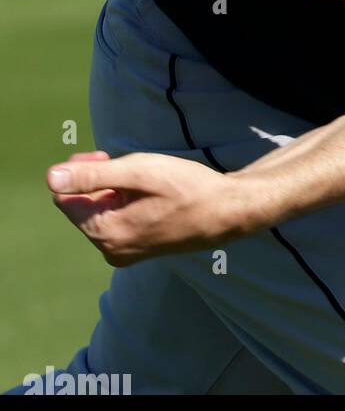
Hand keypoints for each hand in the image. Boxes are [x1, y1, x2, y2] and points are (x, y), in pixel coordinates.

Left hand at [46, 150, 259, 266]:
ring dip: (115, 191)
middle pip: (82, 206)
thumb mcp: (139, 172)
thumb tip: (51, 178)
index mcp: (105, 232)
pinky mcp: (137, 251)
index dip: (82, 172)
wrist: (227, 211)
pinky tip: (152, 196)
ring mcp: (124, 253)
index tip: (109, 157)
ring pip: (100, 212)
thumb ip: (93, 176)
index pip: (65, 197)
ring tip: (147, 182)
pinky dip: (127, 204)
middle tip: (129, 165)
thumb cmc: (187, 187)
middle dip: (99, 182)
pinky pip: (116, 222)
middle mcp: (109, 249)